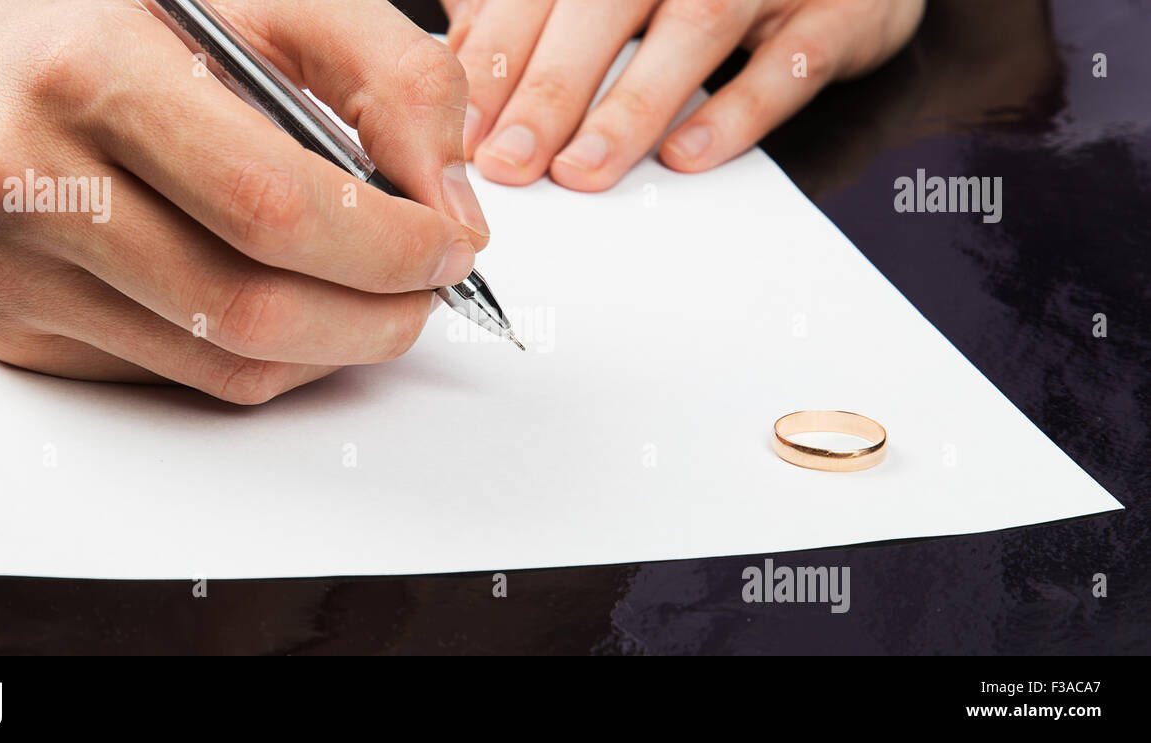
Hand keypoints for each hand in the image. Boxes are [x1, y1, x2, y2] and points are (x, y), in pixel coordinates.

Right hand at [0, 0, 488, 403]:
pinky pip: (173, 380)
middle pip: (248, 310)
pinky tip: (282, 302)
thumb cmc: (107, 10)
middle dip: (377, 317)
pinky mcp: (10, 329)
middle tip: (428, 289)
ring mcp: (10, 273)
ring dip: (331, 348)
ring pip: (219, 366)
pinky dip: (258, 357)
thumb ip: (387, 75)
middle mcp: (28, 186)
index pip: (273, 210)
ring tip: (370, 296)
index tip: (450, 246)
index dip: (389, 247)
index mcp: (89, 77)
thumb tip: (448, 201)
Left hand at [443, 0, 924, 190]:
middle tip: (509, 162)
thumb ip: (541, 6)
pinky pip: (789, 64)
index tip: (464, 130)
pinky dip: (736, 113)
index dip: (498, 58)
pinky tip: (686, 157)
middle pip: (606, 5)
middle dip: (549, 88)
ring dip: (631, 106)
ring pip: (695, 29)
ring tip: (582, 170)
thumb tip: (459, 44)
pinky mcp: (838, 16)